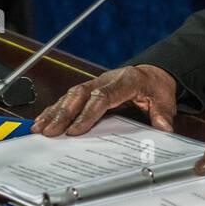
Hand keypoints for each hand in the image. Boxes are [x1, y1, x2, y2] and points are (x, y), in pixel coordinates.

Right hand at [31, 65, 177, 136]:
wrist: (152, 73)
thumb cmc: (156, 87)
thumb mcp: (165, 100)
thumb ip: (163, 114)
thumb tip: (164, 128)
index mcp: (125, 80)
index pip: (102, 97)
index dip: (87, 114)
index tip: (75, 131)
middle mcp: (106, 80)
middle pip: (80, 95)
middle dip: (63, 114)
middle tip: (49, 132)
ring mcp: (95, 83)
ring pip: (70, 95)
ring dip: (54, 112)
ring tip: (39, 129)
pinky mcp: (88, 89)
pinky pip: (68, 98)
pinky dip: (54, 109)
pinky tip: (42, 121)